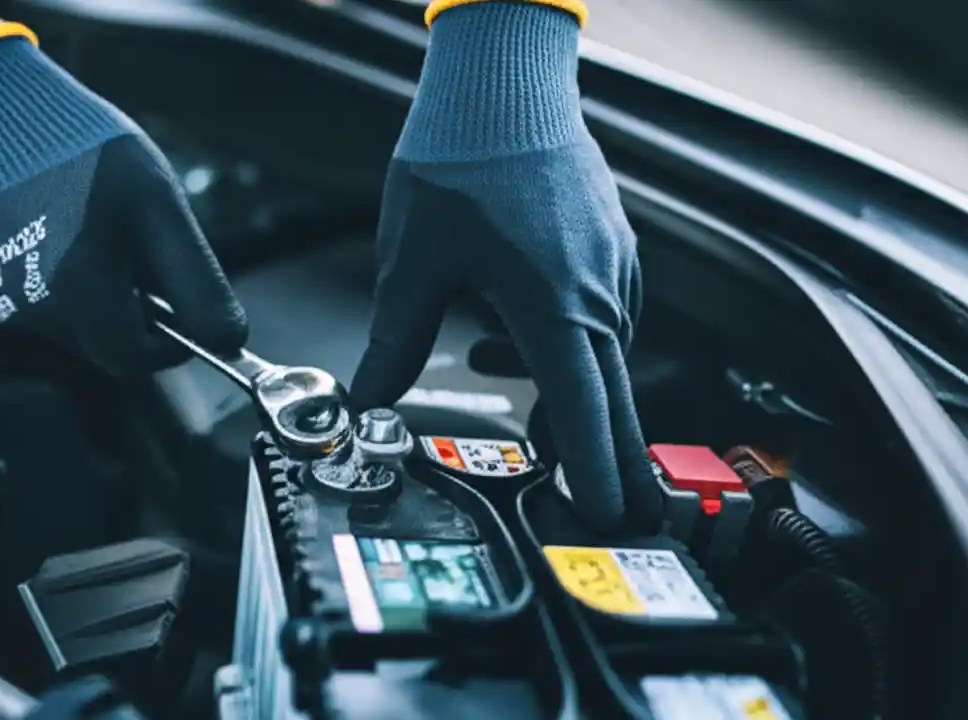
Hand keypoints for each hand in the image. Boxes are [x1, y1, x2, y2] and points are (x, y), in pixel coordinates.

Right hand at [0, 37, 245, 373]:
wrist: (6, 109)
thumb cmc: (91, 152)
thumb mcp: (162, 210)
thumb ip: (197, 283)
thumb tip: (229, 341)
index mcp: (79, 294)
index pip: (134, 360)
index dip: (169, 344)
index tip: (183, 309)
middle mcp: (33, 309)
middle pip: (104, 345)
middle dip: (135, 314)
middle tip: (144, 257)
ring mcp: (4, 296)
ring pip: (76, 325)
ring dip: (102, 294)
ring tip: (103, 231)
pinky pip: (44, 302)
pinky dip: (68, 280)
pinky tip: (69, 229)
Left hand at [350, 3, 660, 532]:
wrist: (503, 81)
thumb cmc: (459, 160)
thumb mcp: (411, 263)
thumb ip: (393, 343)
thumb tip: (367, 399)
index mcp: (553, 307)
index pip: (585, 410)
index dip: (597, 470)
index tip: (608, 515)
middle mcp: (598, 292)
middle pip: (609, 395)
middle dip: (596, 449)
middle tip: (594, 497)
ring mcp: (614, 266)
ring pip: (599, 352)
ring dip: (556, 378)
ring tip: (486, 355)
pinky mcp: (612, 245)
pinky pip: (601, 312)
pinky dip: (562, 335)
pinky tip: (506, 315)